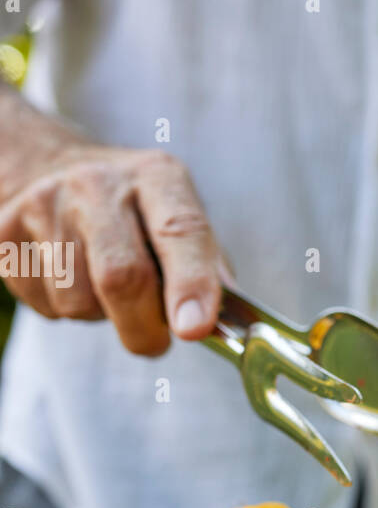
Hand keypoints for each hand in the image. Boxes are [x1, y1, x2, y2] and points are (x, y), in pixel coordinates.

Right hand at [0, 141, 223, 355]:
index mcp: (156, 177)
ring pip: (78, 301)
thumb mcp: (176, 215)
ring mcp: (45, 204)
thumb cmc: (130, 208)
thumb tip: (226, 327)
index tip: (194, 329)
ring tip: (101, 286)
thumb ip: (206, 268)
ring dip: (99, 317)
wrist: (45, 167)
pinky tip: (67, 277)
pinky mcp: (6, 232)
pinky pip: (43, 305)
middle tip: (154, 341)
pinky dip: (63, 310)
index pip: (180, 231)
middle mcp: (98, 183)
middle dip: (143, 327)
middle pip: (122, 276)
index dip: (191, 284)